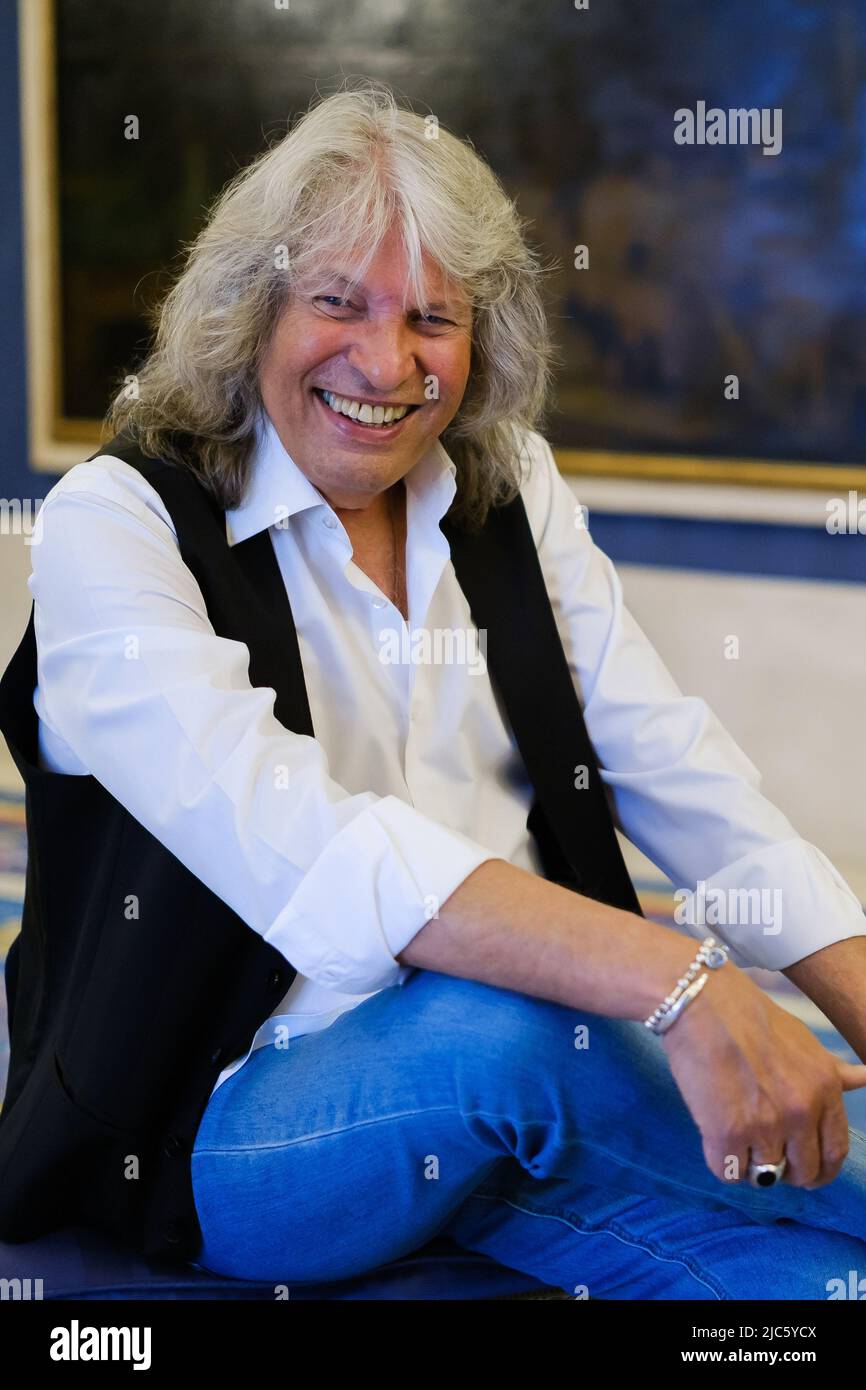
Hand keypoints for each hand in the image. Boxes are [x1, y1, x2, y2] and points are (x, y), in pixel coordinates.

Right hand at [661, 962, 865, 1188]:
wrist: (700, 1001)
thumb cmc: (748, 1015)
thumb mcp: (803, 1039)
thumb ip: (834, 1070)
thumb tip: (864, 1078)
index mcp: (824, 1088)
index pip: (834, 1151)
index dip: (820, 1170)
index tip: (805, 1172)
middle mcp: (801, 1111)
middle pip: (801, 1172)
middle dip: (784, 1171)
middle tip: (764, 1154)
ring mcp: (765, 1125)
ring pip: (764, 1175)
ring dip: (750, 1163)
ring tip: (736, 1138)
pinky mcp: (727, 1133)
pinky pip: (729, 1172)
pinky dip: (722, 1162)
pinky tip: (715, 1139)